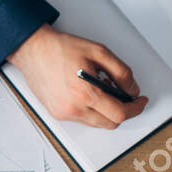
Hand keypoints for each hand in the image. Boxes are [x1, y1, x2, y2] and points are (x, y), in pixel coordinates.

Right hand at [6, 24, 147, 129]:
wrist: (33, 50)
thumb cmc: (60, 48)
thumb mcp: (99, 52)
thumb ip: (121, 72)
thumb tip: (132, 89)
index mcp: (85, 93)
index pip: (120, 114)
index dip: (135, 108)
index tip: (139, 101)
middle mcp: (73, 107)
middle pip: (110, 123)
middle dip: (122, 111)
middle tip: (125, 97)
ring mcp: (64, 113)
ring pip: (97, 123)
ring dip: (106, 112)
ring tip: (104, 92)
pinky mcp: (56, 113)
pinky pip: (82, 119)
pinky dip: (91, 111)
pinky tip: (88, 95)